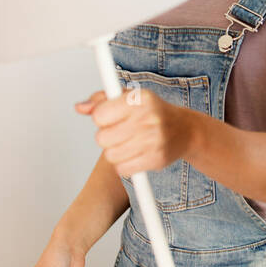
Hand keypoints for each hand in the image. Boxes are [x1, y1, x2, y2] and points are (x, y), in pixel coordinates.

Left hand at [75, 87, 198, 177]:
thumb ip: (101, 100)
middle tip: (119, 132)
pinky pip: (122, 169)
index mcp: (139, 99)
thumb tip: (80, 107)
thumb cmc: (153, 112)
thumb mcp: (129, 97)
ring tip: (128, 142)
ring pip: (110, 155)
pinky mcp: (155, 159)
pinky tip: (134, 154)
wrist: (185, 130)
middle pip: (102, 138)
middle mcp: (147, 118)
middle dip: (107, 136)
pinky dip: (124, 164)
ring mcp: (153, 140)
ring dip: (115, 151)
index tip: (110, 117)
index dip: (101, 118)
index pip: (99, 115)